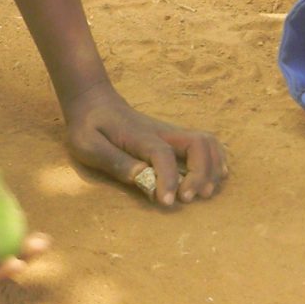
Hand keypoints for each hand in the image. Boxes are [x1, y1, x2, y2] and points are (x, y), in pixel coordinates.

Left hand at [62, 81, 228, 206]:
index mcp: (139, 136)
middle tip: (188, 199)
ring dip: (212, 168)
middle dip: (200, 174)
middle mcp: (162, 133)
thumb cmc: (89, 126)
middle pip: (197, 145)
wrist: (94, 101)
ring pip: (207, 143)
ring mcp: (172, 134)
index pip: (162, 155)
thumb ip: (114, 160)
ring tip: (204, 193)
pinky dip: (216, 161)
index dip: (168, 179)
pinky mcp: (176, 138)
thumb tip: (141, 177)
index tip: (167, 202)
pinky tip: (214, 178)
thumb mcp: (88, 144)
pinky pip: (206, 144)